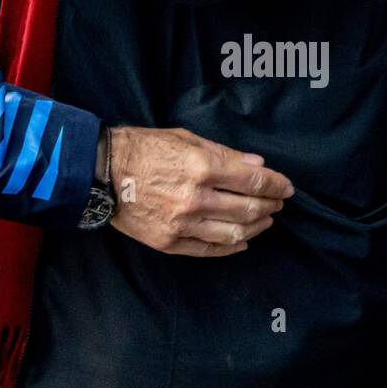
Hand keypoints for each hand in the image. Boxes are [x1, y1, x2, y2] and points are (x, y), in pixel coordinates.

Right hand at [108, 126, 293, 256]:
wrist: (101, 173)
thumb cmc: (141, 147)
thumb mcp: (183, 138)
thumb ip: (222, 153)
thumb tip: (255, 164)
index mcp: (201, 166)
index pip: (253, 179)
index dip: (275, 184)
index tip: (286, 186)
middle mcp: (196, 198)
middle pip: (249, 207)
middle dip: (270, 204)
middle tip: (277, 202)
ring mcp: (183, 224)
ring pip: (235, 232)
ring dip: (256, 226)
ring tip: (264, 220)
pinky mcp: (170, 242)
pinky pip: (210, 249)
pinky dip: (232, 246)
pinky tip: (241, 240)